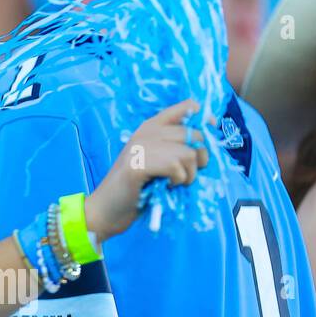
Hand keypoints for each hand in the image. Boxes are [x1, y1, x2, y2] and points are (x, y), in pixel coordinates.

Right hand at [85, 99, 209, 239]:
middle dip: (200, 159)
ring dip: (190, 174)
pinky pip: (175, 167)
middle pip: (195, 135)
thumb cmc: (137, 188)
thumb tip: (208, 147)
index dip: (205, 120)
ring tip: (175, 183)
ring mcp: (141, 146)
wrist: (107, 209)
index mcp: (151, 126)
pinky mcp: (138, 164)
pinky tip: (166, 187)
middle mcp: (146, 131)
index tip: (206, 139)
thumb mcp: (158, 161)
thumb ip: (177, 148)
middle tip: (185, 174)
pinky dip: (178, 181)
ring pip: (189, 153)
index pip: (187, 106)